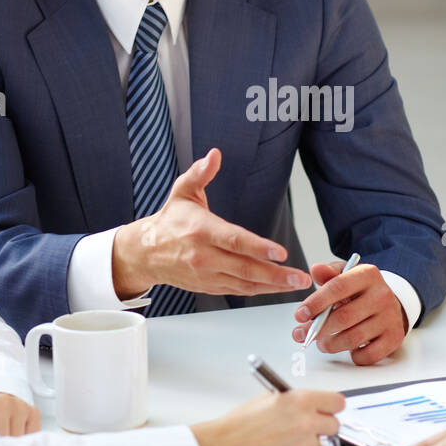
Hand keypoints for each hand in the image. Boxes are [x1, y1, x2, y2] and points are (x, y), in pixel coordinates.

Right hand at [112, 148, 310, 298]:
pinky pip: (238, 290)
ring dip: (273, 286)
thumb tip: (214, 155)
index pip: (234, 241)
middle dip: (276, 274)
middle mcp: (204, 256)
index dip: (258, 247)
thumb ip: (200, 173)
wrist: (146, 253)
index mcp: (201, 230)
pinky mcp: (210, 286)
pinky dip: (259, 291)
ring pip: (244, 283)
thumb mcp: (182, 192)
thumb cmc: (170, 221)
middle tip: (299, 277)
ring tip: (296, 285)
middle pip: (244, 268)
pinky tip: (277, 288)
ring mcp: (207, 274)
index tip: (281, 252)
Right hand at [191, 389, 344, 445]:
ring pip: (319, 443)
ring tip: (283, 440)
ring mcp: (304, 444)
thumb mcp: (270, 398)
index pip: (337, 402)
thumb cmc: (241, 423)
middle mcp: (307, 422)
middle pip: (334, 425)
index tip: (327, 410)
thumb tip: (310, 404)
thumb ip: (295, 400)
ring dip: (307, 442)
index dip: (331, 407)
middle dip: (322, 426)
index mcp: (301, 400)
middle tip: (306, 426)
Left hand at [291, 261, 407, 364]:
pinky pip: (367, 355)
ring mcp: (389, 317)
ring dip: (331, 344)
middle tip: (304, 334)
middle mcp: (381, 294)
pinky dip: (353, 356)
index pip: (337, 287)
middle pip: (344, 317)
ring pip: (353, 338)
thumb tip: (316, 270)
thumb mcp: (345, 276)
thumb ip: (328, 274)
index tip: (300, 315)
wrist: (390, 303)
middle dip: (318, 330)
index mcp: (367, 274)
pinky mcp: (394, 338)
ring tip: (323, 343)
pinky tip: (347, 348)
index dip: (316, 303)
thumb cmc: (361, 291)